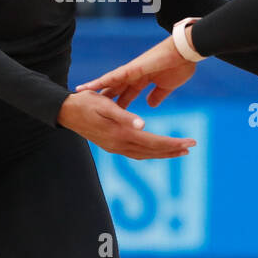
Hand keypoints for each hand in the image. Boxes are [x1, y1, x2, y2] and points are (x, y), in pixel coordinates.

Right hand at [57, 90, 195, 159]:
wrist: (65, 112)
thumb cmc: (84, 102)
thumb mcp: (104, 103)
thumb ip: (124, 114)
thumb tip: (143, 124)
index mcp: (120, 134)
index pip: (153, 142)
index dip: (173, 143)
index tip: (190, 142)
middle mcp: (118, 145)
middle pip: (152, 151)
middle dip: (173, 149)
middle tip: (192, 146)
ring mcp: (114, 147)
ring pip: (145, 154)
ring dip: (163, 153)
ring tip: (180, 150)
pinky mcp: (111, 145)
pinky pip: (136, 153)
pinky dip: (150, 152)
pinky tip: (156, 149)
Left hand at [75, 35, 195, 109]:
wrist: (186, 53)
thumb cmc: (180, 66)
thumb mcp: (167, 86)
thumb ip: (157, 95)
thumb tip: (150, 104)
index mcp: (143, 80)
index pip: (126, 94)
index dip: (117, 103)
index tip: (107, 112)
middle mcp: (134, 75)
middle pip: (113, 88)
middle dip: (101, 97)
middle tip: (87, 105)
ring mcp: (132, 71)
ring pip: (108, 81)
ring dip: (95, 87)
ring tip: (79, 92)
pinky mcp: (133, 68)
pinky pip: (113, 76)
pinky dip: (101, 81)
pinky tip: (89, 86)